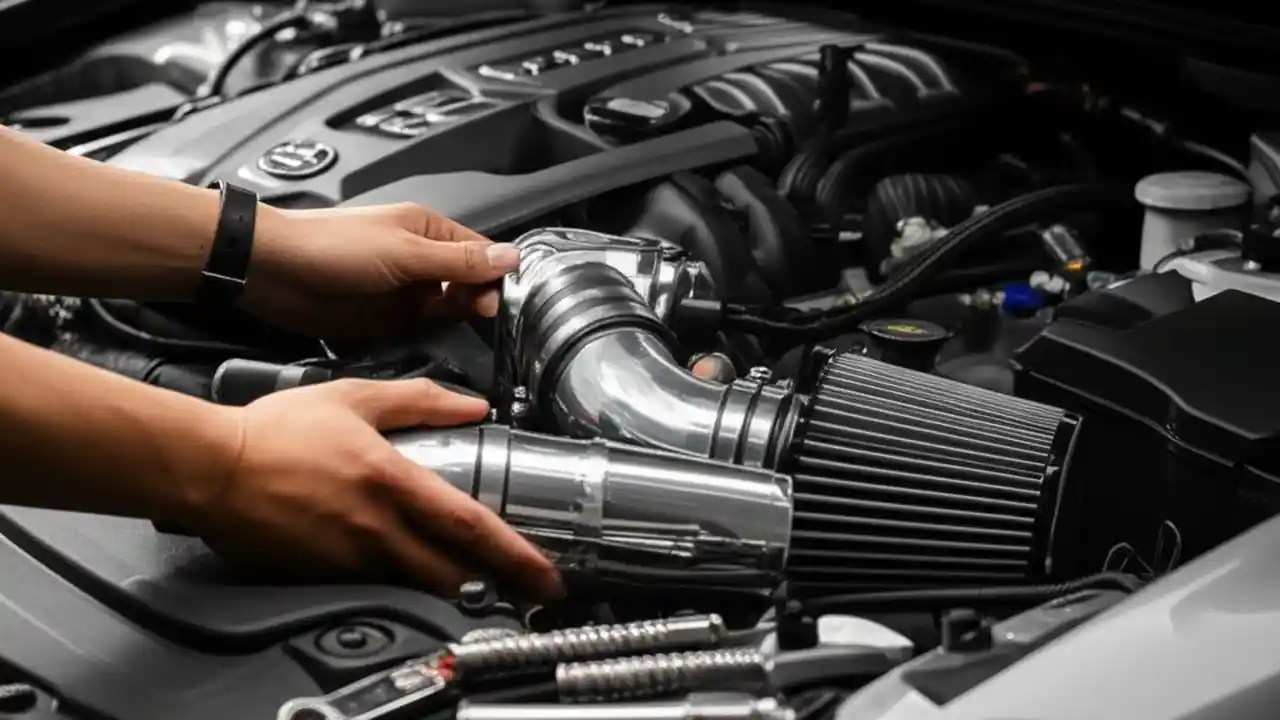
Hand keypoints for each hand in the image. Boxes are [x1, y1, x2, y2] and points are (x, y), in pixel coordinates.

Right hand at [190, 378, 562, 601]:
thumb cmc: (276, 432)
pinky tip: (413, 568)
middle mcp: (375, 527)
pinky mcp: (324, 575)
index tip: (544, 574)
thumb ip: (420, 400)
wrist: (210, 468)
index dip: (514, 554)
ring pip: (418, 584)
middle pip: (452, 574)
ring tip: (478, 580)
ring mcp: (349, 557)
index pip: (468, 525)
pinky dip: (406, 581)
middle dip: (496, 588)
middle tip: (525, 593)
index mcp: (390, 480)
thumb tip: (472, 406)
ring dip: (453, 586)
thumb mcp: (355, 397)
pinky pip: (378, 584)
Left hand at [244, 203, 520, 337]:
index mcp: (428, 230)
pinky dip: (434, 336)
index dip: (495, 275)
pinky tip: (437, 340)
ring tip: (456, 325)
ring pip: (449, 309)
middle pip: (469, 283)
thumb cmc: (331, 247)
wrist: (273, 271)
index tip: (501, 298)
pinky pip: (423, 329)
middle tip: (480, 314)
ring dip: (457, 319)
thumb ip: (459, 261)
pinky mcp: (388, 318)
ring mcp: (405, 290)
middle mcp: (421, 260)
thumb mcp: (405, 253)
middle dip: (478, 299)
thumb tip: (510, 257)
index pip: (481, 253)